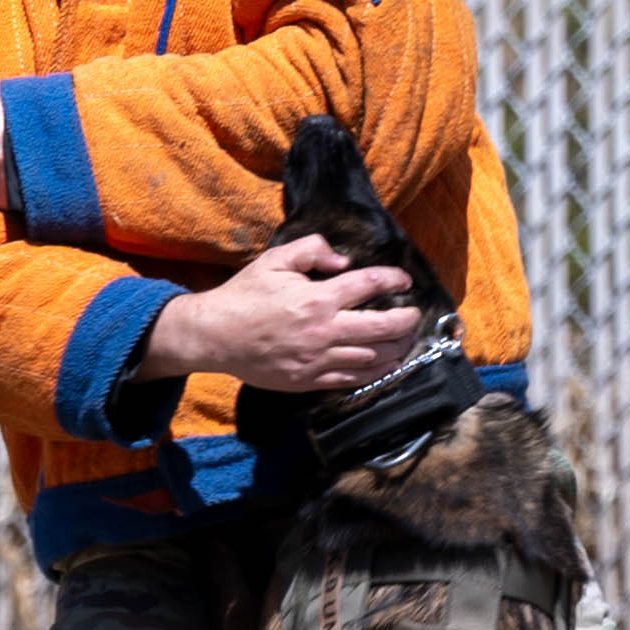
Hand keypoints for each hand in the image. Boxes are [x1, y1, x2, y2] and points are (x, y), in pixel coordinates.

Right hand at [135, 234, 421, 390]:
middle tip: (415, 314)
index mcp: (317, 298)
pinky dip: (376, 373)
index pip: (369, 285)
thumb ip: (311, 249)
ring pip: (372, 357)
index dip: (393, 280)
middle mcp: (323, 330)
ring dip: (397, 348)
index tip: (404, 281)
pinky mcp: (309, 380)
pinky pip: (352, 380)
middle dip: (406, 320)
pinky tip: (388, 365)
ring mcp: (318, 360)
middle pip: (382, 327)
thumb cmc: (244, 296)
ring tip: (407, 339)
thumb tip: (343, 260)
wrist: (215, 336)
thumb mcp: (274, 260)